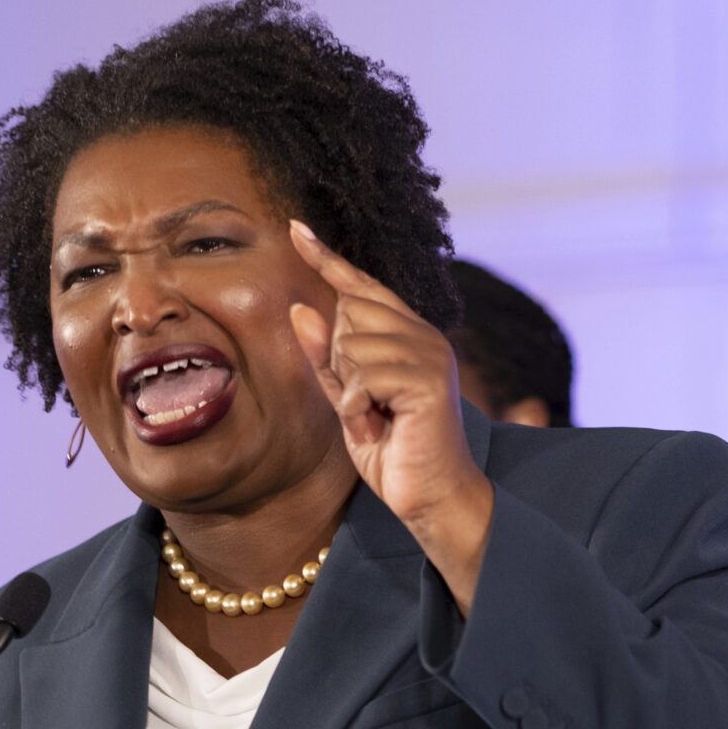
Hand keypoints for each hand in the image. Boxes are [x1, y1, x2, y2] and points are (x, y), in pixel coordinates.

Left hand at [287, 221, 493, 611]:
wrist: (432, 499)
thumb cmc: (393, 452)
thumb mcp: (347, 401)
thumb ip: (325, 358)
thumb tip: (300, 308)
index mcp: (407, 335)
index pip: (361, 287)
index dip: (327, 259)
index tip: (295, 229)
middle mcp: (423, 335)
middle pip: (348, 312)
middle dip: (339, 361)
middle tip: (365, 406)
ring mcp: (430, 353)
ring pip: (352, 344)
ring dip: (349, 391)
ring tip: (376, 420)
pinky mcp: (428, 379)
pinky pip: (363, 376)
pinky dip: (358, 408)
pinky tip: (380, 427)